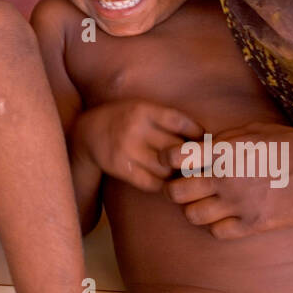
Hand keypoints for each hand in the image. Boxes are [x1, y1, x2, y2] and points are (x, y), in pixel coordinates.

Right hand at [80, 99, 202, 191]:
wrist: (88, 133)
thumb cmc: (124, 119)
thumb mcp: (142, 108)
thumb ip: (167, 118)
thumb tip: (205, 136)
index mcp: (143, 110)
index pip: (179, 121)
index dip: (196, 132)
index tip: (203, 140)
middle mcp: (134, 128)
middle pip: (175, 148)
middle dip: (188, 156)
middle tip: (196, 162)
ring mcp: (126, 150)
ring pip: (166, 169)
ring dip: (175, 173)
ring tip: (178, 171)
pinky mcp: (121, 168)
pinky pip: (152, 183)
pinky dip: (162, 184)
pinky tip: (162, 179)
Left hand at [160, 123, 292, 238]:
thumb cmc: (292, 144)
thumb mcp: (253, 130)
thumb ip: (222, 139)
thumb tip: (199, 146)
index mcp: (222, 150)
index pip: (174, 157)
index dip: (169, 160)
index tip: (177, 162)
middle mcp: (224, 177)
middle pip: (175, 192)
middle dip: (176, 189)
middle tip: (186, 187)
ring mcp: (238, 203)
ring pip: (193, 215)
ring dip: (195, 209)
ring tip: (207, 203)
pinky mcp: (254, 224)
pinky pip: (218, 232)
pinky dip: (217, 226)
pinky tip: (227, 216)